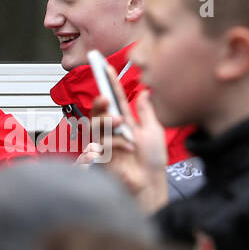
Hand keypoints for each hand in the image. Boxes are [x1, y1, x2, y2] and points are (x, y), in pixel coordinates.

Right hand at [81, 65, 169, 211]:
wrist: (151, 184)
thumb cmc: (151, 162)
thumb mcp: (153, 130)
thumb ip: (146, 112)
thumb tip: (146, 91)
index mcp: (123, 122)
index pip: (114, 98)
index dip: (109, 81)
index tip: (104, 65)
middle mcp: (111, 131)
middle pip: (98, 111)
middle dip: (100, 103)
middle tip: (106, 98)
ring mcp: (104, 144)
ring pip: (96, 126)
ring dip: (108, 122)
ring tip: (121, 124)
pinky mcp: (100, 158)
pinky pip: (99, 145)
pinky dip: (115, 144)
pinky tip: (128, 148)